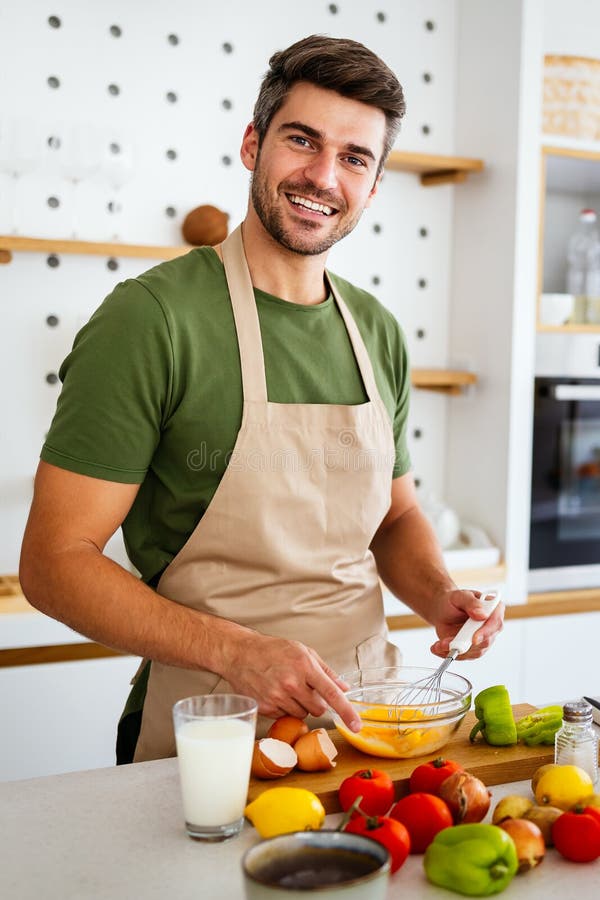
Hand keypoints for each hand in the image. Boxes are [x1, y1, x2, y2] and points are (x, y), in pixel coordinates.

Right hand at [224, 632, 361, 731]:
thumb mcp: (303, 651)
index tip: (357, 726)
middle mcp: (291, 683)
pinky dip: (284, 708)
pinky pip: (285, 716)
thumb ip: (326, 671)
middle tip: (303, 687)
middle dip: (316, 702)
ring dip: (299, 705)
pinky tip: (274, 692)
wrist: (240, 653)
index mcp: (304, 666)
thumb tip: (344, 688)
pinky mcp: (265, 707)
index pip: (331, 694)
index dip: (347, 712)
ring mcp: (277, 697)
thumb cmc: (273, 650)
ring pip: (302, 714)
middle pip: (318, 709)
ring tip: (286, 687)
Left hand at [429, 589, 504, 659]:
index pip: (496, 623)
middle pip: (486, 641)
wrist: (443, 611)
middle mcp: (492, 627)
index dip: (486, 632)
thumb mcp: (459, 596)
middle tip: (448, 643)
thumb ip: (470, 602)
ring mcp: (484, 640)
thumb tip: (482, 615)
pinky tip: (439, 647)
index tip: (474, 639)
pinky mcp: (473, 649)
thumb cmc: (453, 601)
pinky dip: (450, 654)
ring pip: (475, 651)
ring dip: (456, 649)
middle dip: (466, 644)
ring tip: (439, 644)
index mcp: (494, 609)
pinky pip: (464, 656)